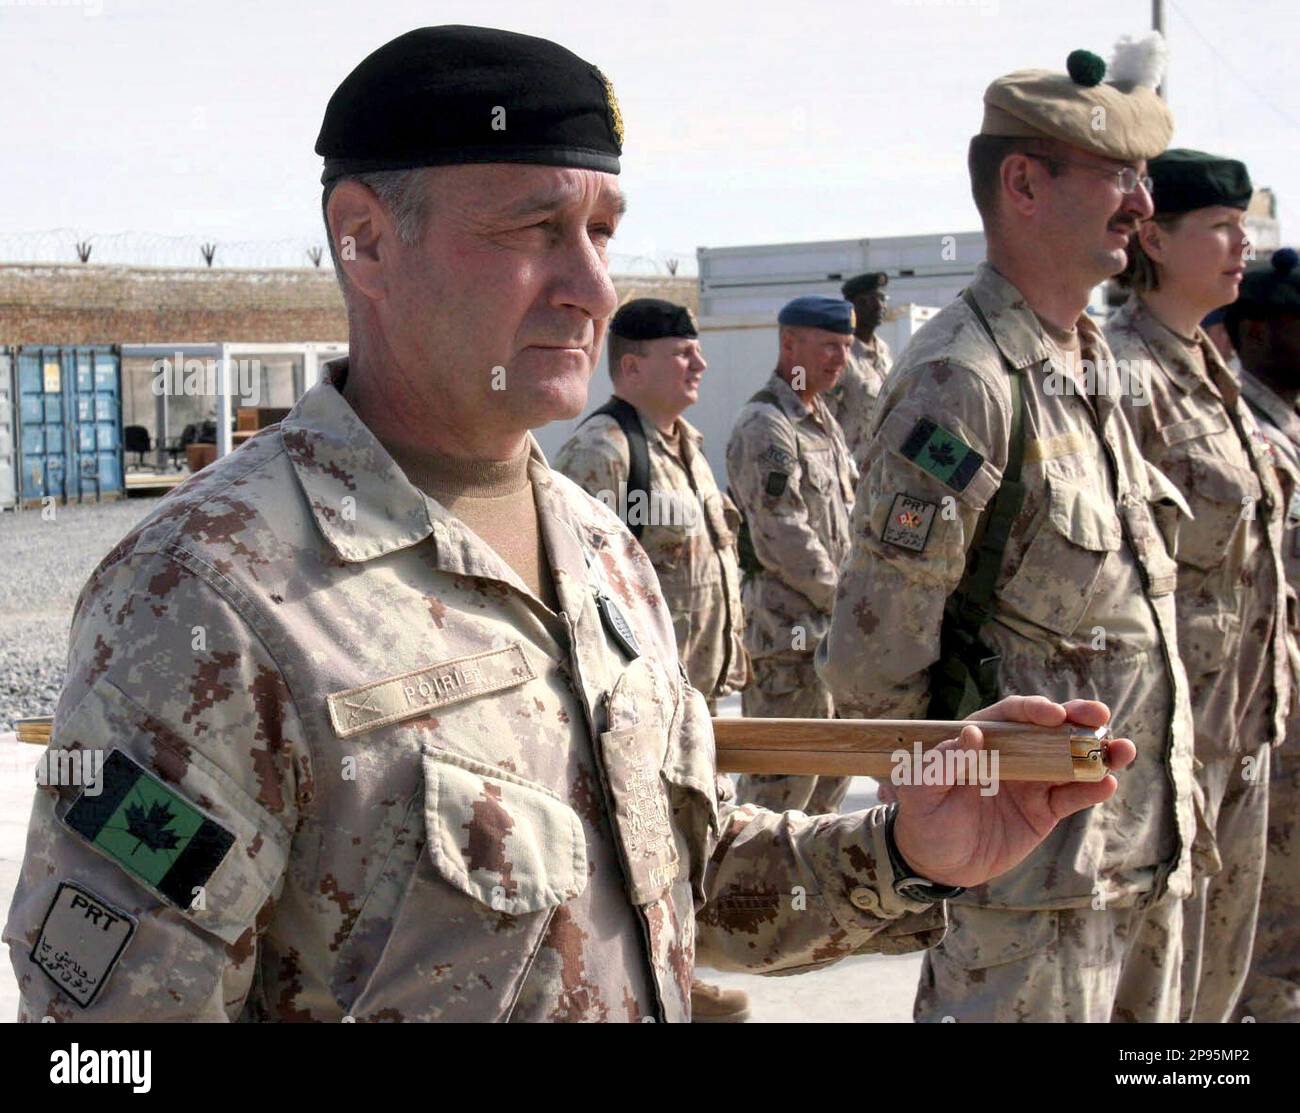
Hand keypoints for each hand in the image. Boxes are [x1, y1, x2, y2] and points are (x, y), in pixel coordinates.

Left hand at [890, 695, 1135, 889]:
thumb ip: (942, 763)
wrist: (936, 862)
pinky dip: (1091, 789)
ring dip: (1097, 753)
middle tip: (1099, 717)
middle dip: (1076, 717)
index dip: (1033, 710)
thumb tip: (971, 734)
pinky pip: (1071, 796)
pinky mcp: (1044, 810)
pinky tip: (1107, 783)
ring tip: (1122, 750)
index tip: (1053, 715)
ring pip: (1069, 760)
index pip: (1011, 715)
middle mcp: (1011, 754)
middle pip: (1048, 729)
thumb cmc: (923, 819)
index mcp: (980, 739)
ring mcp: (1031, 781)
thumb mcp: (921, 791)